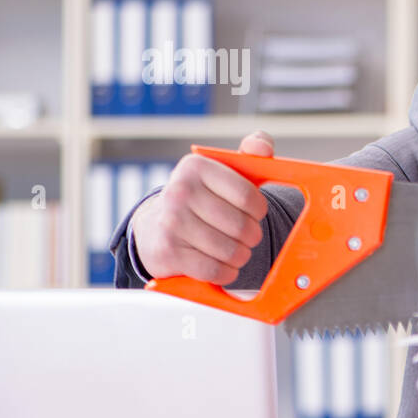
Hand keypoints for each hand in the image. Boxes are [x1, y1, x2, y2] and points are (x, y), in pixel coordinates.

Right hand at [130, 131, 272, 284]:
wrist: (155, 227)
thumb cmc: (201, 199)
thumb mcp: (224, 173)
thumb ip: (250, 156)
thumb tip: (261, 145)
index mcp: (196, 167)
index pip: (249, 197)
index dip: (259, 211)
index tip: (253, 212)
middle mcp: (178, 191)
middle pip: (242, 226)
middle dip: (251, 236)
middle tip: (245, 235)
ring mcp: (169, 223)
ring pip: (231, 251)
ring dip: (240, 256)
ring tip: (233, 249)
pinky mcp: (166, 252)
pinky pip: (215, 270)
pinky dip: (226, 272)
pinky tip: (222, 264)